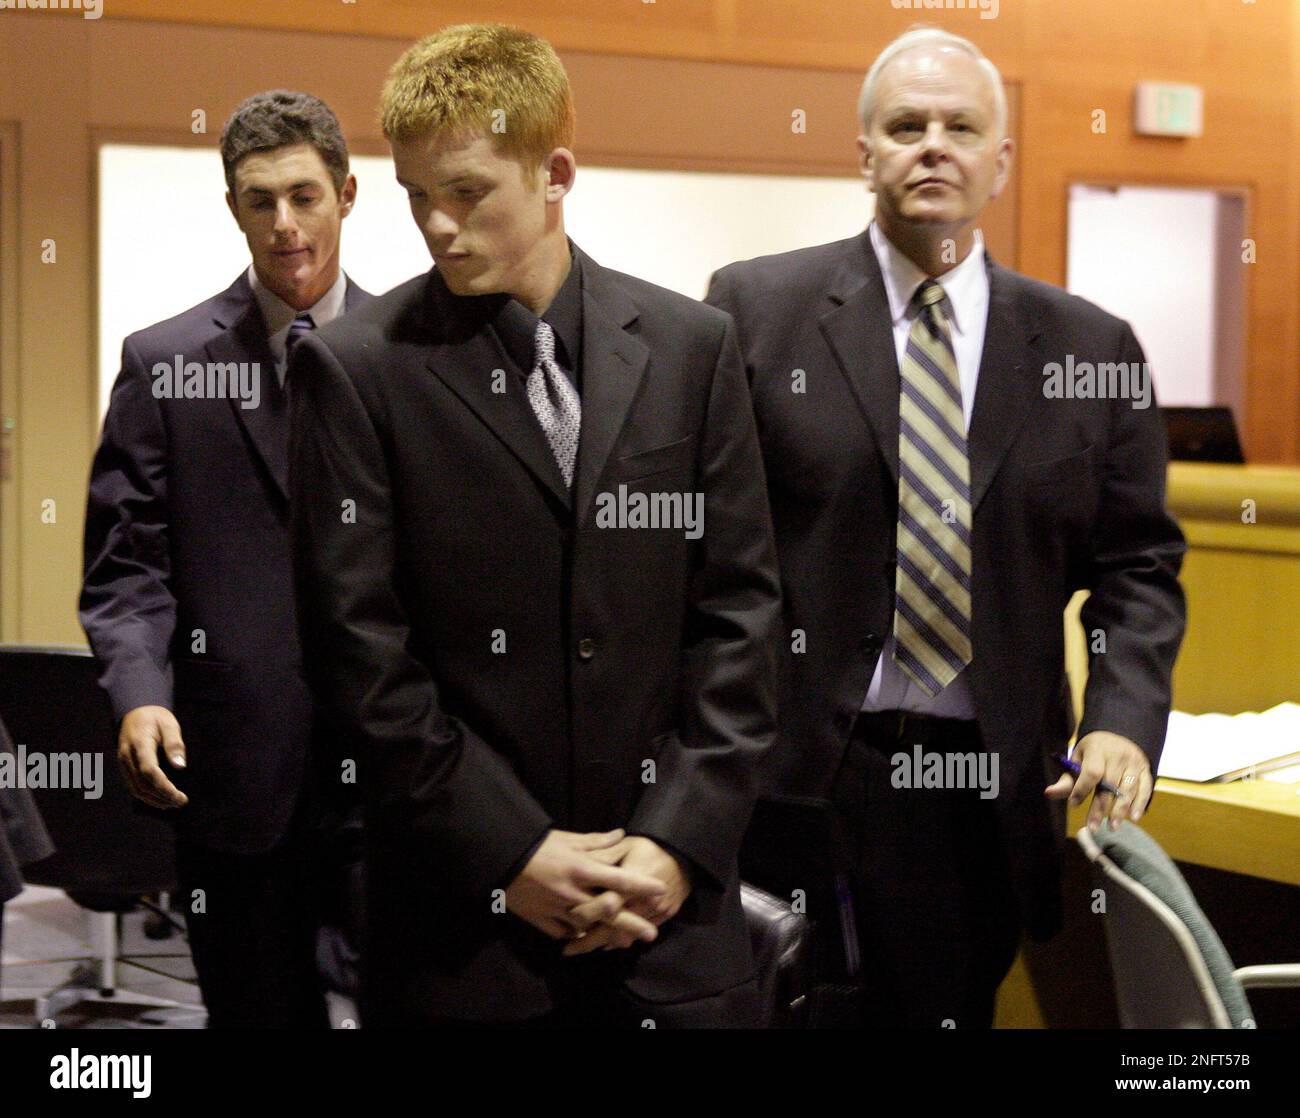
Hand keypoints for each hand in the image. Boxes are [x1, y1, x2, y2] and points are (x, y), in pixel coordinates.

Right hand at [118, 705, 187, 808]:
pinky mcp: (124, 767)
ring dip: (154, 799)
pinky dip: (146, 796)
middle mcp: (127, 756)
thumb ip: (174, 744)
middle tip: (181, 802)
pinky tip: (160, 799)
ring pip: (135, 788)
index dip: (164, 787)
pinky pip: (133, 785)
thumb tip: (180, 767)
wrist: (135, 711)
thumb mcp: (170, 724)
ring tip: (172, 803)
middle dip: (162, 796)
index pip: (149, 771)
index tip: (180, 797)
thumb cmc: (156, 717)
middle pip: (142, 784)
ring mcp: (123, 762)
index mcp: (139, 744)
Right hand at [504, 829, 664, 942]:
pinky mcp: (541, 920)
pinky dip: (575, 935)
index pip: (618, 878)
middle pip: (607, 912)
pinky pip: (563, 933)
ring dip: (604, 934)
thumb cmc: (538, 846)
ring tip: (622, 940)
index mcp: (580, 868)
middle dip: (631, 923)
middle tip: (652, 934)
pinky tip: (586, 938)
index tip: (660, 890)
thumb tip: (622, 835)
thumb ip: (597, 842)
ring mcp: (556, 908)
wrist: (502, 858)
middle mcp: (572, 892)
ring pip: (587, 928)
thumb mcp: (568, 839)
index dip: (641, 885)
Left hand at [562, 836, 691, 955]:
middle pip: (612, 929)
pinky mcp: (664, 918)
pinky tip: (603, 943)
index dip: (587, 915)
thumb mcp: (627, 846)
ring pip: (624, 937)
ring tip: (579, 949)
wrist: (685, 857)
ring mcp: (655, 913)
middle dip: (588, 942)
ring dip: (602, 943)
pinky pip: (639, 935)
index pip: (606, 906)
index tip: (567, 922)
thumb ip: (605, 855)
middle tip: (567, 950)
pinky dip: (619, 940)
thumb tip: (581, 862)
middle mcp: (643, 903)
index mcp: (631, 883)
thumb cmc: (651, 849)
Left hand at [1045, 730, 1152, 830]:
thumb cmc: (1093, 752)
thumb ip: (1066, 780)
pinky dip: (1139, 804)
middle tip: (1093, 828)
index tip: (1073, 804)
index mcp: (1097, 750)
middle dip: (1100, 808)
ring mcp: (1134, 762)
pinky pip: (1145, 788)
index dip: (1082, 789)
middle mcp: (1118, 756)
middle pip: (1109, 785)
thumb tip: (1048, 794)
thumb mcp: (1077, 760)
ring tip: (1113, 827)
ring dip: (1120, 810)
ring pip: (1128, 789)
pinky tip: (1133, 818)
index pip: (1091, 772)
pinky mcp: (1146, 770)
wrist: (1118, 734)